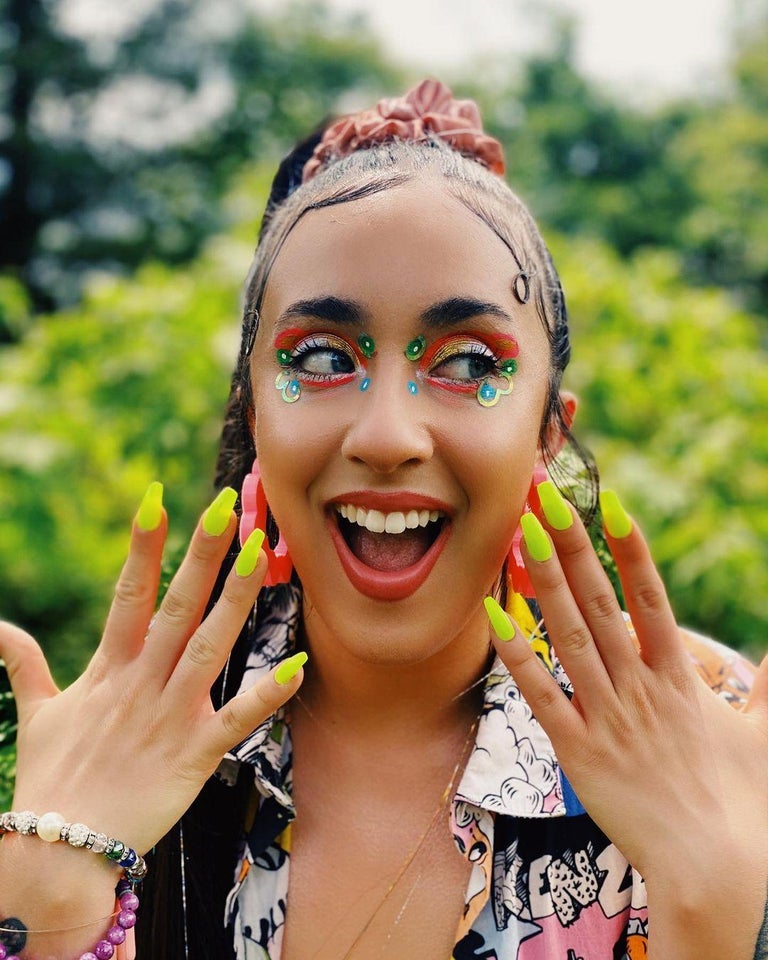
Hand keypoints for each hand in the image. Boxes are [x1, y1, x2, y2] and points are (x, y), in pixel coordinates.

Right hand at [0, 484, 304, 855]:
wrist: (58, 853)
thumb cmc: (51, 780)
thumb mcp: (38, 714)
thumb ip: (24, 664)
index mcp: (108, 669)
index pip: (127, 594)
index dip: (143, 547)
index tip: (157, 500)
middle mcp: (141, 684)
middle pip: (176, 607)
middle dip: (201, 555)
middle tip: (228, 506)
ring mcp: (169, 717)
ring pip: (209, 647)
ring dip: (236, 600)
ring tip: (262, 555)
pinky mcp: (194, 756)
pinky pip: (236, 720)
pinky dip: (267, 695)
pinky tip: (298, 666)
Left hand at [486, 483, 767, 957]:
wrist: (717, 871)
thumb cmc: (746, 806)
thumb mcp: (764, 735)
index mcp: (680, 678)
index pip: (650, 597)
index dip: (630, 548)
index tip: (611, 502)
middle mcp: (639, 686)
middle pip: (600, 600)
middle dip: (573, 543)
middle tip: (546, 495)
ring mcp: (606, 715)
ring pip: (569, 634)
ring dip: (544, 581)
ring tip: (522, 532)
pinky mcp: (577, 751)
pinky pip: (541, 694)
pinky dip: (516, 653)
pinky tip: (494, 613)